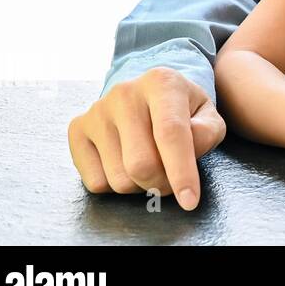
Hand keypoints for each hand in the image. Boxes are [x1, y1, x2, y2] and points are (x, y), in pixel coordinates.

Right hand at [68, 67, 226, 209]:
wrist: (146, 94)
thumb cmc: (181, 110)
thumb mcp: (206, 114)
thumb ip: (207, 131)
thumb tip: (188, 151)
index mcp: (161, 83)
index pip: (171, 134)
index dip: (181, 172)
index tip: (190, 201)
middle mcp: (124, 93)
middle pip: (141, 164)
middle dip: (162, 184)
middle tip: (171, 180)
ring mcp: (96, 111)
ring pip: (118, 179)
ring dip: (140, 186)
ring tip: (150, 166)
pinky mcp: (77, 129)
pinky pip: (95, 182)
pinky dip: (115, 186)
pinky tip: (125, 163)